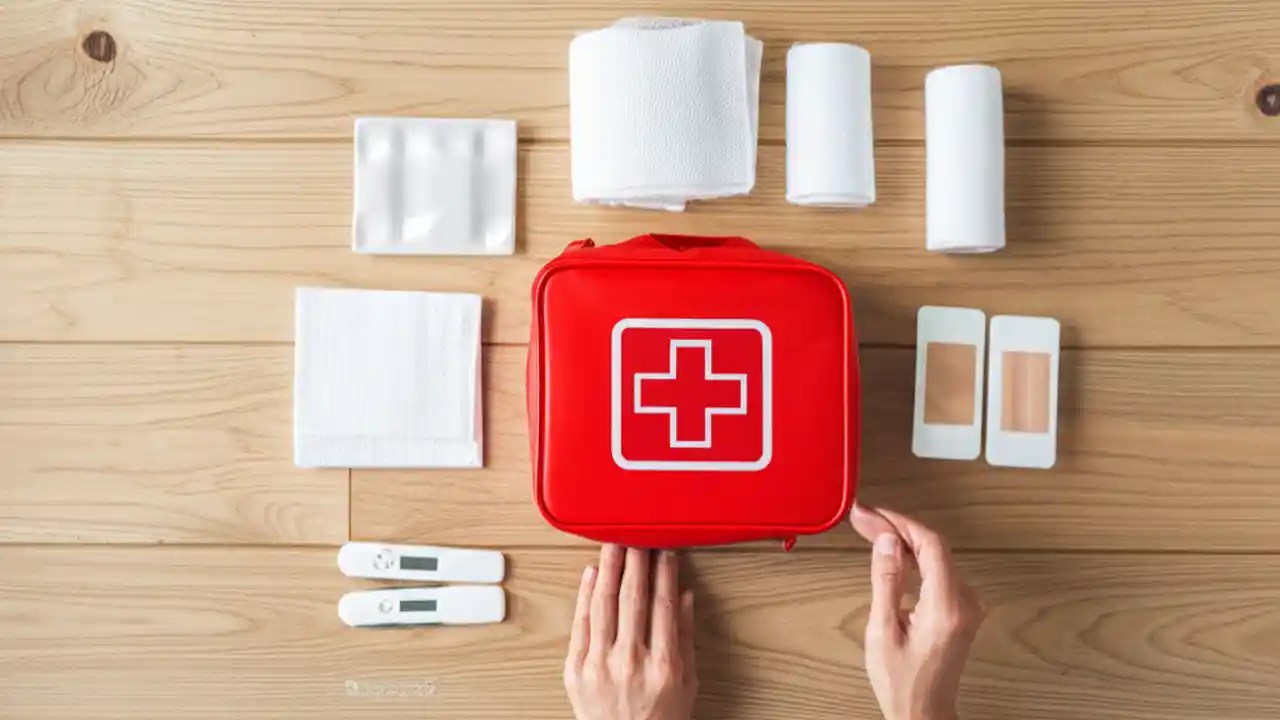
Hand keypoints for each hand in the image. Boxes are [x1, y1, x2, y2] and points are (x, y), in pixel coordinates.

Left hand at [564, 545, 697, 719]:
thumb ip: (684, 637)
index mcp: (663, 666)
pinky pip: (580, 623)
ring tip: (612, 544)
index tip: (665, 552)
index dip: (664, 573)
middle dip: (636, 561)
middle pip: (632, 597)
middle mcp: (629, 662)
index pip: (662, 604)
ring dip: (608, 568)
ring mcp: (598, 665)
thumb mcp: (687, 683)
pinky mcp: (575, 669)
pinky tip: (590, 574)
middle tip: (637, 537)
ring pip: (603, 603)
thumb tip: (683, 596)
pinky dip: (584, 594)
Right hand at [851, 505, 985, 719]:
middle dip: (897, 527)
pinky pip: (940, 570)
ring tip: (873, 530)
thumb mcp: (883, 631)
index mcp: (947, 608)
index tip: (871, 514)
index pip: (930, 545)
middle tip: (864, 519)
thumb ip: (886, 581)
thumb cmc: (902, 682)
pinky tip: (893, 552)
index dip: (899, 522)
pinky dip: (915, 556)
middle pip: (934, 546)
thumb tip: (886, 541)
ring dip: (905, 540)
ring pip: (937, 555)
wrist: (924, 713)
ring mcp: (968, 605)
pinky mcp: (963, 608)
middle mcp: (966, 602)